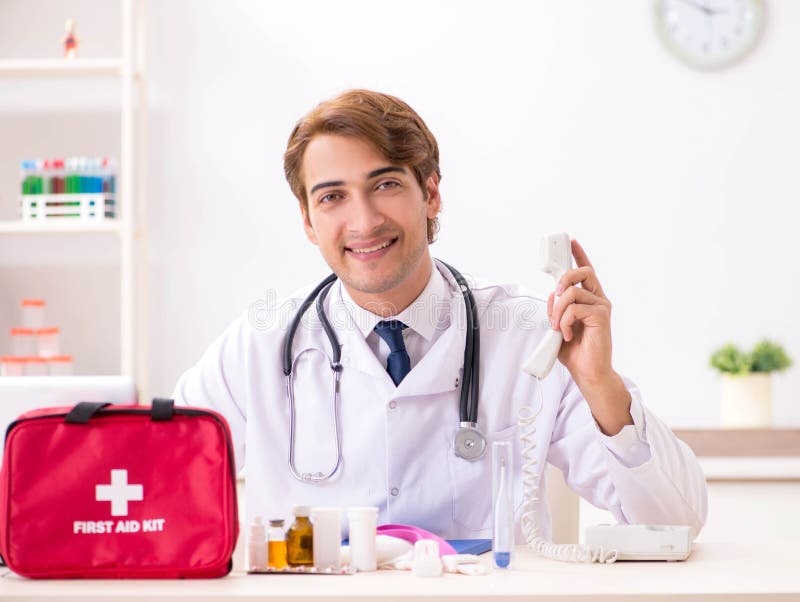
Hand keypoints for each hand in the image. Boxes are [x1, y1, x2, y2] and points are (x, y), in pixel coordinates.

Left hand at [547, 239, 631, 434]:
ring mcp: (601, 307)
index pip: (585, 272)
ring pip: (572, 292)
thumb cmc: (575, 351)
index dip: (579, 255)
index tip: (571, 242)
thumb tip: (553, 293)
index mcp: (589, 299)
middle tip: (555, 295)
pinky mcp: (601, 316)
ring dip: (558, 309)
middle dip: (563, 279)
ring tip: (558, 326)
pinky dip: (565, 321)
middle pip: (581, 272)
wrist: (587, 372)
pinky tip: (567, 334)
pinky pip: (575, 308)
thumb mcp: (558, 325)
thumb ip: (556, 308)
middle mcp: (598, 299)